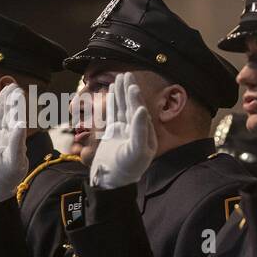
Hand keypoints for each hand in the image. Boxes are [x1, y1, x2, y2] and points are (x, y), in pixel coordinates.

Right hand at [0, 84, 29, 201]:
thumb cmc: (4, 180)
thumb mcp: (12, 162)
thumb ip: (17, 143)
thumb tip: (21, 124)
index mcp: (17, 142)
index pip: (18, 119)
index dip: (18, 106)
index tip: (19, 92)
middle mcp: (8, 139)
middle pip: (10, 115)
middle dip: (12, 101)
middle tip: (14, 86)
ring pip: (1, 117)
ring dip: (3, 103)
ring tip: (7, 89)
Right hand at [90, 72, 156, 189]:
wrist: (111, 181)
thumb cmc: (127, 169)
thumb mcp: (137, 151)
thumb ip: (140, 130)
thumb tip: (142, 109)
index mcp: (145, 134)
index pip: (140, 112)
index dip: (136, 98)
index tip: (132, 86)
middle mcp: (136, 131)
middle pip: (132, 106)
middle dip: (129, 91)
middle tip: (126, 74)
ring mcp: (124, 131)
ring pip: (121, 108)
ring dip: (120, 94)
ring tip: (119, 79)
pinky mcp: (113, 133)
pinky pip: (112, 114)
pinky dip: (111, 103)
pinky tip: (112, 93)